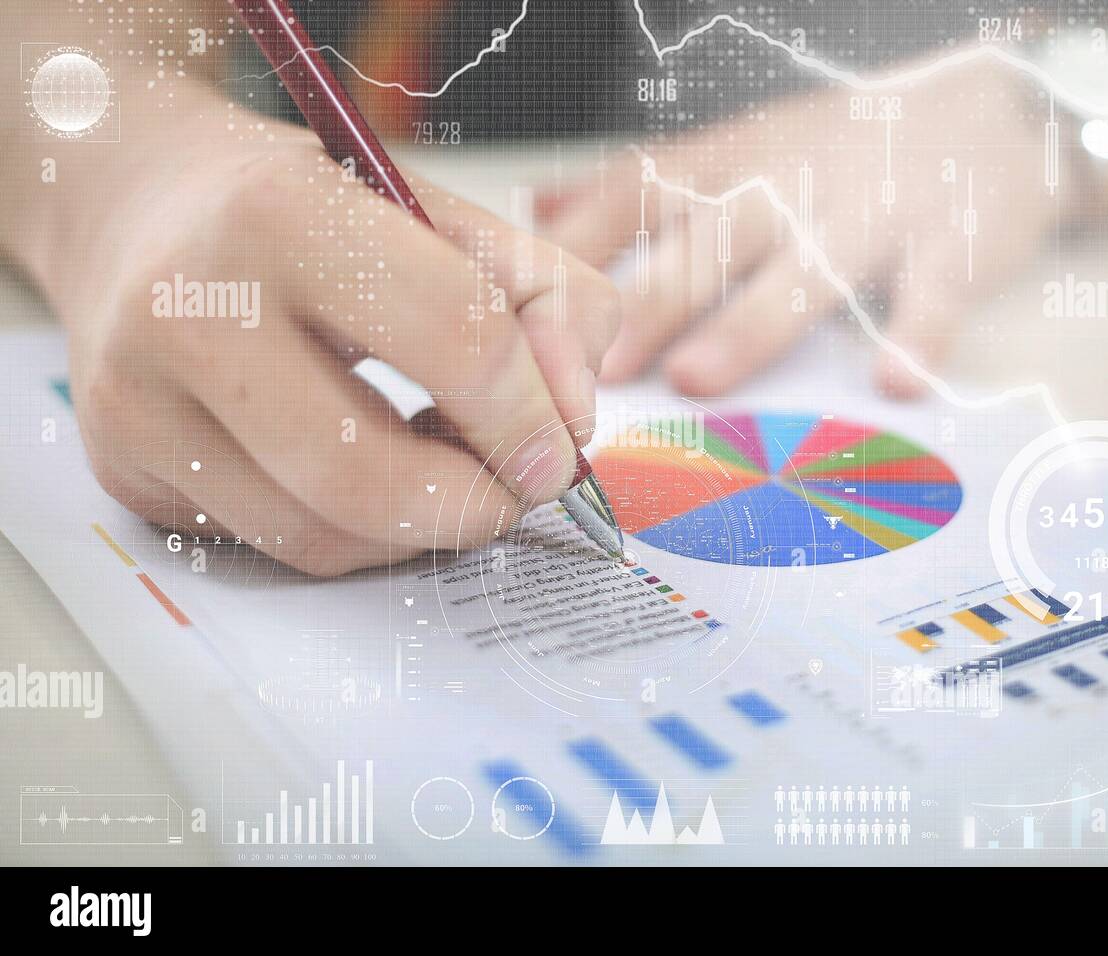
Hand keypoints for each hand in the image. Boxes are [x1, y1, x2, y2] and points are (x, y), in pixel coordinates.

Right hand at [55, 101, 617, 575]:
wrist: (138, 206)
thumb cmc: (305, 209)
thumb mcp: (439, 212)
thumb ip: (546, 297)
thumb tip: (573, 419)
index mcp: (281, 215)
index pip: (455, 340)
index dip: (531, 413)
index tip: (560, 446)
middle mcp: (188, 312)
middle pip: (369, 477)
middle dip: (473, 504)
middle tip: (510, 486)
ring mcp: (138, 404)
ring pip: (321, 537)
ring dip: (415, 525)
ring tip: (438, 464)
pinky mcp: (127, 468)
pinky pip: (273, 544)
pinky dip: (348, 529)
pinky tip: (362, 466)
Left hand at [541, 55, 1053, 397]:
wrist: (994, 110)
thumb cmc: (843, 149)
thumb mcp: (741, 146)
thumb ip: (643, 182)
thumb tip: (538, 204)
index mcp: (738, 159)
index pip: (644, 189)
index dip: (584, 243)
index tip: (528, 301)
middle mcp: (796, 180)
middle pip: (713, 238)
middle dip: (651, 300)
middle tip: (599, 366)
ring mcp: (874, 209)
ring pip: (807, 267)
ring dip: (750, 322)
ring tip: (697, 378)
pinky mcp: (954, 240)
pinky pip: (934, 291)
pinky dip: (916, 335)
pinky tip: (891, 385)